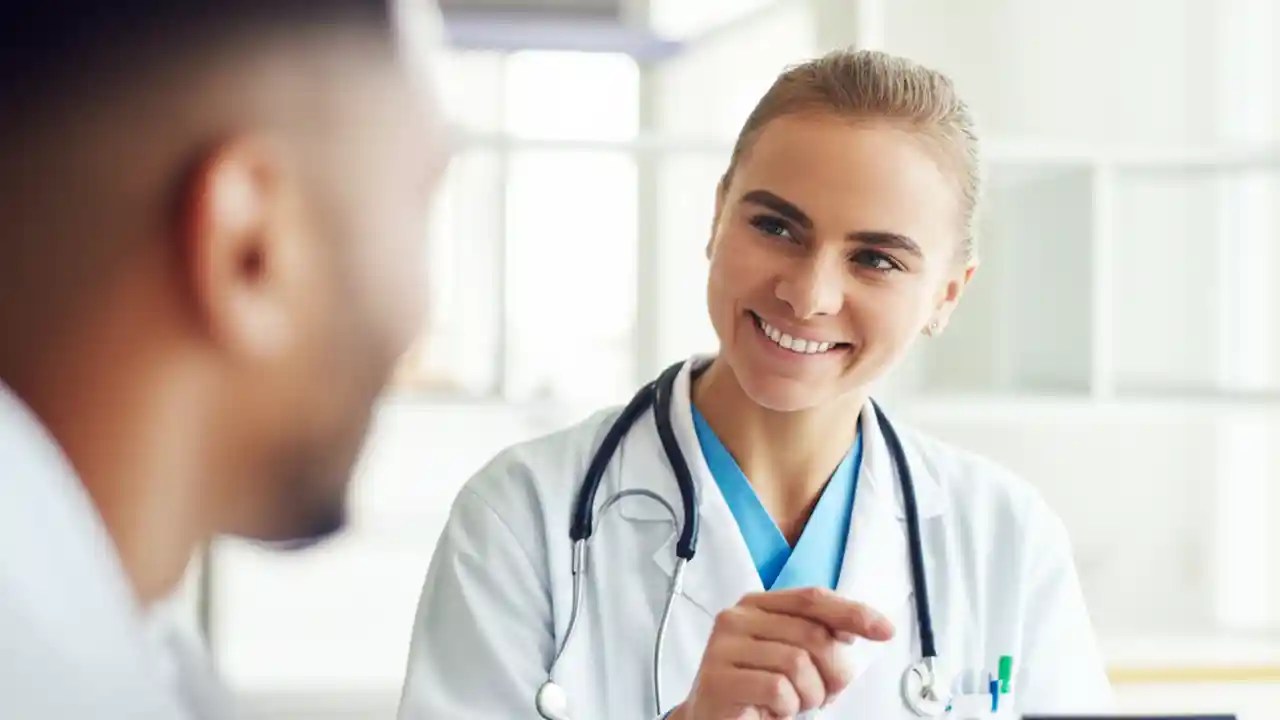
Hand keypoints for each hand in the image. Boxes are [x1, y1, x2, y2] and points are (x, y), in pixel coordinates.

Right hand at [668, 587, 894, 719]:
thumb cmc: (756, 690)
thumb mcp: (791, 656)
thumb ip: (816, 635)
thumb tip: (855, 627)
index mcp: (756, 605)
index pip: (812, 598)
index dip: (852, 612)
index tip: (885, 630)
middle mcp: (736, 618)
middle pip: (811, 634)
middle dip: (833, 672)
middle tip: (826, 694)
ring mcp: (723, 647)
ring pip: (796, 663)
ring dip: (809, 694)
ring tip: (794, 703)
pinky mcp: (718, 679)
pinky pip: (777, 688)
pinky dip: (787, 707)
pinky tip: (774, 711)